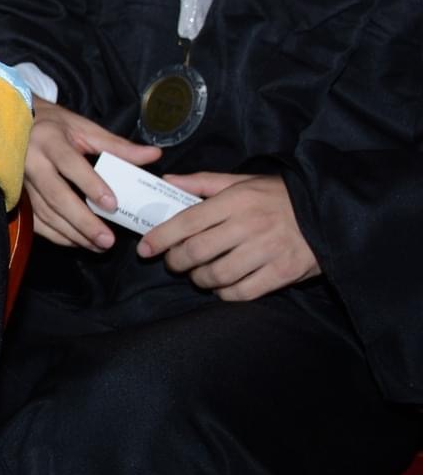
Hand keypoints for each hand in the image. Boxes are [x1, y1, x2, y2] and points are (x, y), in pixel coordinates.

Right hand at [24, 99, 162, 251]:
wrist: (14, 125)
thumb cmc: (54, 125)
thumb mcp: (84, 128)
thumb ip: (117, 145)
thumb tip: (153, 155)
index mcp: (50, 140)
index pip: (70, 164)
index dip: (91, 185)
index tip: (112, 205)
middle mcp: (32, 162)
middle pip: (57, 196)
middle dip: (83, 221)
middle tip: (107, 241)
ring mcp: (22, 181)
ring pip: (46, 213)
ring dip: (72, 233)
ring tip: (98, 246)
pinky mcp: (19, 195)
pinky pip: (36, 220)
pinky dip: (56, 235)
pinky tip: (77, 242)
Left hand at [138, 173, 320, 300]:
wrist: (329, 212)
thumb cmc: (279, 196)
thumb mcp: (243, 181)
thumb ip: (203, 182)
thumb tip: (167, 180)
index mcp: (235, 200)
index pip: (186, 221)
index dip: (160, 238)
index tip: (145, 249)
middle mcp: (249, 225)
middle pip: (196, 252)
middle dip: (176, 262)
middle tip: (173, 263)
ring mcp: (267, 251)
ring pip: (217, 275)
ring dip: (199, 279)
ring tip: (198, 275)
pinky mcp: (283, 273)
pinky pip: (242, 292)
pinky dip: (225, 293)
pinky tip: (222, 286)